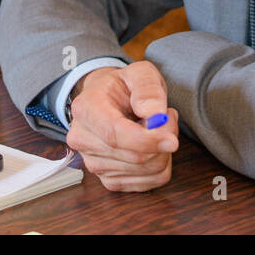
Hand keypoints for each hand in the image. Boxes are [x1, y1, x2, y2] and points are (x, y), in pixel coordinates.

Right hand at [66, 61, 178, 191]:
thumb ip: (148, 88)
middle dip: (161, 139)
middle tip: (167, 117)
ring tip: (156, 128)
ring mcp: (94, 163)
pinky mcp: (109, 180)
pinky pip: (149, 182)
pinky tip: (152, 146)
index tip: (172, 139)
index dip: (146, 140)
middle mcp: (83, 140)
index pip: (114, 134)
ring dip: (163, 151)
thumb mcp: (139, 72)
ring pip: (146, 171)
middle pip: (134, 156)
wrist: (108, 100)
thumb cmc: (124, 87)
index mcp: (86, 109)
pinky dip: (160, 165)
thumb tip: (154, 115)